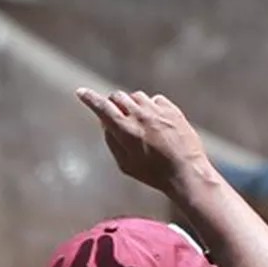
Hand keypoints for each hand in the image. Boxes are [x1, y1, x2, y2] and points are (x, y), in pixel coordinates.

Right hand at [76, 88, 210, 195]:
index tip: (81, 92)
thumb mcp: (126, 165)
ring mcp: (157, 111)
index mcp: (125, 130)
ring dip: (132, 104)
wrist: (186, 172)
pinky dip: (150, 106)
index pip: (102, 107)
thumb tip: (105, 124)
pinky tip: (155, 121)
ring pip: (136, 96)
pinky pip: (155, 99)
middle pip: (117, 96)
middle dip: (113, 103)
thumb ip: (113, 142)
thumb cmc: (154, 174)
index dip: (89, 99)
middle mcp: (140, 116)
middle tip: (116, 115)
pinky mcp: (172, 110)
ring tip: (139, 122)